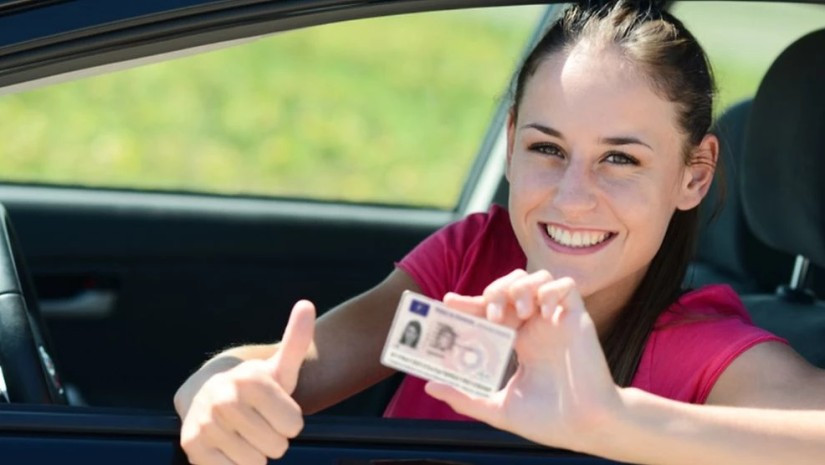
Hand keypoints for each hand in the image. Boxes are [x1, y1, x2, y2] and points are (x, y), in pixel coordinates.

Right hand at [179, 300, 314, 464]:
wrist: (210, 396)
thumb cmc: (257, 387)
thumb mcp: (280, 367)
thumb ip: (297, 340)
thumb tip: (306, 303)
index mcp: (251, 379)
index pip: (294, 426)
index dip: (290, 423)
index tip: (277, 410)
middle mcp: (224, 398)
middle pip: (277, 446)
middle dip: (274, 440)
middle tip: (260, 423)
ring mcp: (205, 422)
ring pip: (256, 462)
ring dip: (256, 455)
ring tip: (245, 434)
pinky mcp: (191, 446)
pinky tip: (228, 446)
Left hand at [428, 270, 622, 451]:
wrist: (587, 427)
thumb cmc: (549, 421)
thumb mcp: (499, 408)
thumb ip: (465, 398)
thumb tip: (430, 386)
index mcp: (518, 341)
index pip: (489, 309)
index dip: (469, 301)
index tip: (448, 302)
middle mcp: (536, 326)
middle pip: (509, 285)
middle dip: (494, 291)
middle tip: (491, 315)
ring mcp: (557, 320)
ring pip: (536, 277)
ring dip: (521, 287)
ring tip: (520, 312)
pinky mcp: (577, 318)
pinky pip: (566, 285)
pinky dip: (551, 289)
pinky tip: (543, 310)